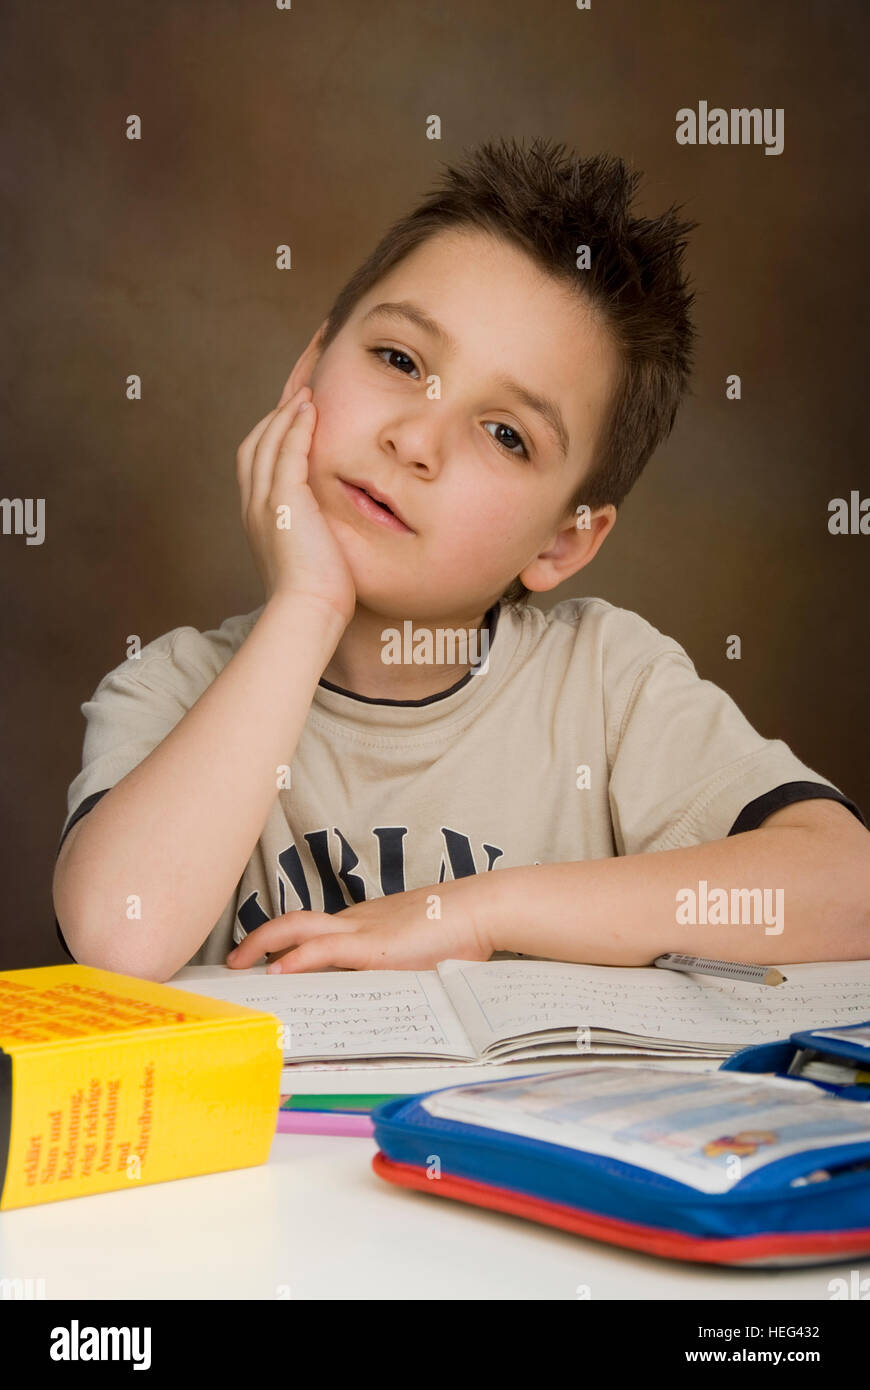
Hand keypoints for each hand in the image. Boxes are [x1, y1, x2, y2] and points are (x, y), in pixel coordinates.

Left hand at [224, 878, 495, 972]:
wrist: (480, 910)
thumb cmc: (459, 930)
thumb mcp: (419, 949)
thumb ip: (399, 963)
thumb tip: (391, 986)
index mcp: (367, 923)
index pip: (315, 928)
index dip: (285, 940)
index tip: (265, 955)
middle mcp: (356, 922)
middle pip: (294, 921)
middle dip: (259, 937)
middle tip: (236, 958)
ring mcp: (362, 930)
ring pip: (298, 928)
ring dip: (263, 943)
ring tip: (242, 964)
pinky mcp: (371, 945)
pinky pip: (322, 949)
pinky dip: (295, 959)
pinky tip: (277, 971)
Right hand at [236, 386, 356, 625]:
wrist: (307, 611)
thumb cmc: (317, 595)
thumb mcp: (312, 556)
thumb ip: (314, 532)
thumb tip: (332, 527)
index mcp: (258, 518)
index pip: (258, 462)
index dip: (273, 434)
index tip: (293, 414)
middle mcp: (254, 505)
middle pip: (255, 443)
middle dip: (275, 413)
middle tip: (298, 389)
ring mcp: (265, 501)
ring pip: (267, 441)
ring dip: (286, 410)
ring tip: (306, 389)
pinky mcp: (283, 501)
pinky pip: (286, 451)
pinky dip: (295, 425)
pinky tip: (311, 408)